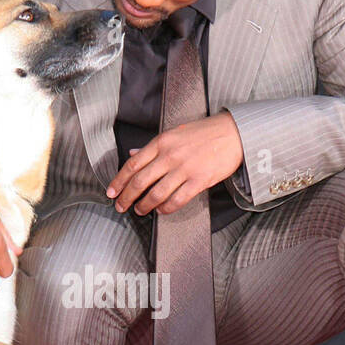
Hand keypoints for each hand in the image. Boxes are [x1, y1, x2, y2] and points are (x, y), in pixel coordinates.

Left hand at [106, 112, 244, 215]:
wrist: (233, 133)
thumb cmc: (204, 133)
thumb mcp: (174, 133)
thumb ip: (153, 146)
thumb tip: (132, 154)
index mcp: (162, 142)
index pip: (133, 164)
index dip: (119, 180)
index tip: (111, 192)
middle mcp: (170, 156)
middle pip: (140, 181)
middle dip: (127, 197)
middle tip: (120, 206)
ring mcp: (185, 169)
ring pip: (156, 194)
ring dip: (144, 205)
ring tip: (139, 210)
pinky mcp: (199, 181)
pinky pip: (177, 200)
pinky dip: (165, 209)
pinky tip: (160, 211)